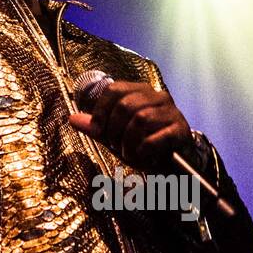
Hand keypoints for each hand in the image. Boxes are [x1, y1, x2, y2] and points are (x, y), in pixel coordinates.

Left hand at [68, 80, 190, 172]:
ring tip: (129, 153)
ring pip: (140, 119)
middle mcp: (158, 96)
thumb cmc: (144, 146)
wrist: (175, 162)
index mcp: (141, 91)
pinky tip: (143, 156)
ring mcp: (171, 112)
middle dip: (114, 130)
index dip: (101, 110)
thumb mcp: (117, 136)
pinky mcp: (180, 130)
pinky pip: (155, 137)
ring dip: (129, 142)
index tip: (96, 130)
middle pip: (125, 105)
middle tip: (115, 146)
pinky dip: (144, 150)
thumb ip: (97, 128)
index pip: (115, 89)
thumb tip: (72, 119)